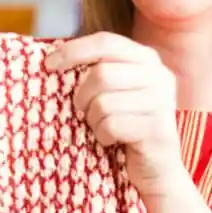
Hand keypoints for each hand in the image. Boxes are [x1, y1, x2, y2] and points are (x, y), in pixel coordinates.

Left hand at [45, 32, 184, 196]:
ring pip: (104, 103)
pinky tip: (112, 140)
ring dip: (93, 120)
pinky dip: (103, 136)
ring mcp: (162, 102)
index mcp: (147, 59)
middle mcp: (159, 76)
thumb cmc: (126, 126)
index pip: (106, 42)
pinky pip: (111, 126)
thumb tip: (52, 58)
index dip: (74, 50)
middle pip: (101, 74)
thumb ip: (97, 71)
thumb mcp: (115, 91)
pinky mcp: (158, 129)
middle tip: (82, 110)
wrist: (158, 170)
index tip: (49, 64)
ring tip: (102, 127)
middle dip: (82, 96)